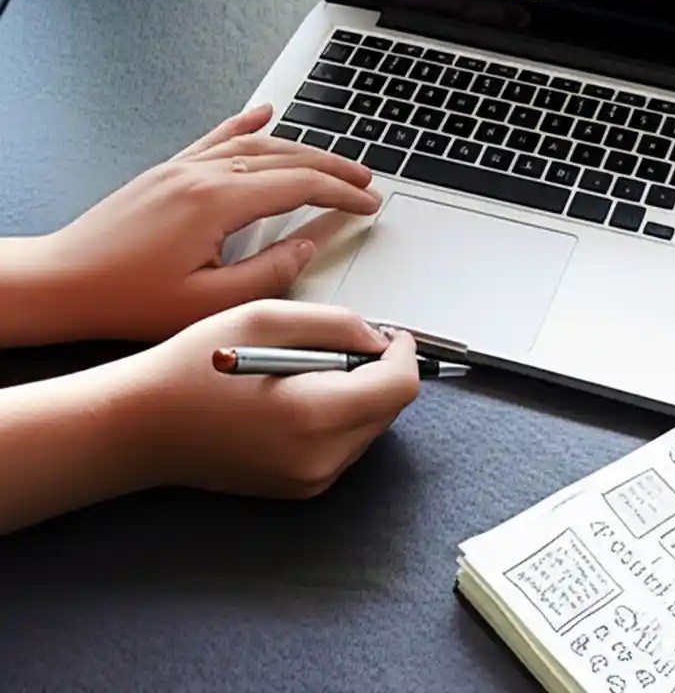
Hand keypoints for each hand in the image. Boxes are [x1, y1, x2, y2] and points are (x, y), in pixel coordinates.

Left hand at [37, 104, 381, 342]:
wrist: (64, 282)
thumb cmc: (127, 298)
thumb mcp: (209, 303)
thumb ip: (268, 274)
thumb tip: (305, 248)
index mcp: (215, 203)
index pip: (298, 186)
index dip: (341, 193)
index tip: (368, 203)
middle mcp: (200, 175)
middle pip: (284, 159)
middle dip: (333, 168)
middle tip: (366, 181)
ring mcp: (182, 168)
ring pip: (256, 145)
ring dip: (302, 149)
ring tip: (334, 161)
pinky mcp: (167, 172)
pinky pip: (216, 137)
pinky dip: (246, 125)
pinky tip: (265, 114)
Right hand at [122, 299, 420, 498]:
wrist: (139, 428)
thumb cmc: (190, 368)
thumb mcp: (266, 318)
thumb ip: (337, 324)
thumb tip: (379, 340)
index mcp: (317, 414)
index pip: (400, 387)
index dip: (404, 354)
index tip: (392, 334)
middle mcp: (321, 456)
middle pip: (389, 409)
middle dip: (377, 372)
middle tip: (339, 346)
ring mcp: (312, 479)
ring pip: (370, 428)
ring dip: (357, 395)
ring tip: (304, 373)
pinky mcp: (301, 489)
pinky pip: (344, 447)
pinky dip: (336, 418)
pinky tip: (293, 399)